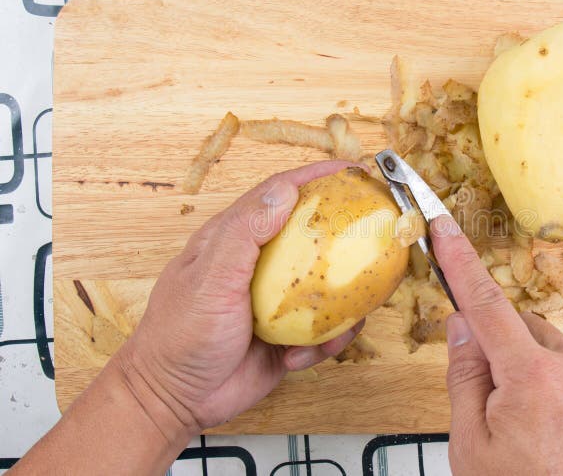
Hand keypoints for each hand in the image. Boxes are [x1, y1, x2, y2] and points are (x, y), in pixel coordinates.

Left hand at [118, 161, 363, 433]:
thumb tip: (285, 190)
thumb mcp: (210, 278)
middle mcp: (263, 266)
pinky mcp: (290, 337)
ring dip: (344, 299)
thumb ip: (245, 232)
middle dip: (348, 233)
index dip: (317, 178)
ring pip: (329, 288)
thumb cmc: (181, 333)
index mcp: (237, 239)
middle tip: (379, 231)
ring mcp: (278, 302)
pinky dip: (323, 344)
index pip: (281, 196)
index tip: (354, 170)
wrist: (175, 400)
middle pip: (315, 237)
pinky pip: (325, 333)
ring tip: (355, 305)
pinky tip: (301, 356)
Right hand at [430, 216, 562, 475]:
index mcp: (532, 378)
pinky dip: (545, 384)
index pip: (485, 304)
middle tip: (484, 402)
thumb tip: (462, 326)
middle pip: (515, 330)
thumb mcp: (473, 446)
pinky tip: (543, 428)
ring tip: (521, 428)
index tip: (444, 228)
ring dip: (521, 371)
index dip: (460, 262)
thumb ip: (465, 378)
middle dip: (494, 351)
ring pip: (541, 350)